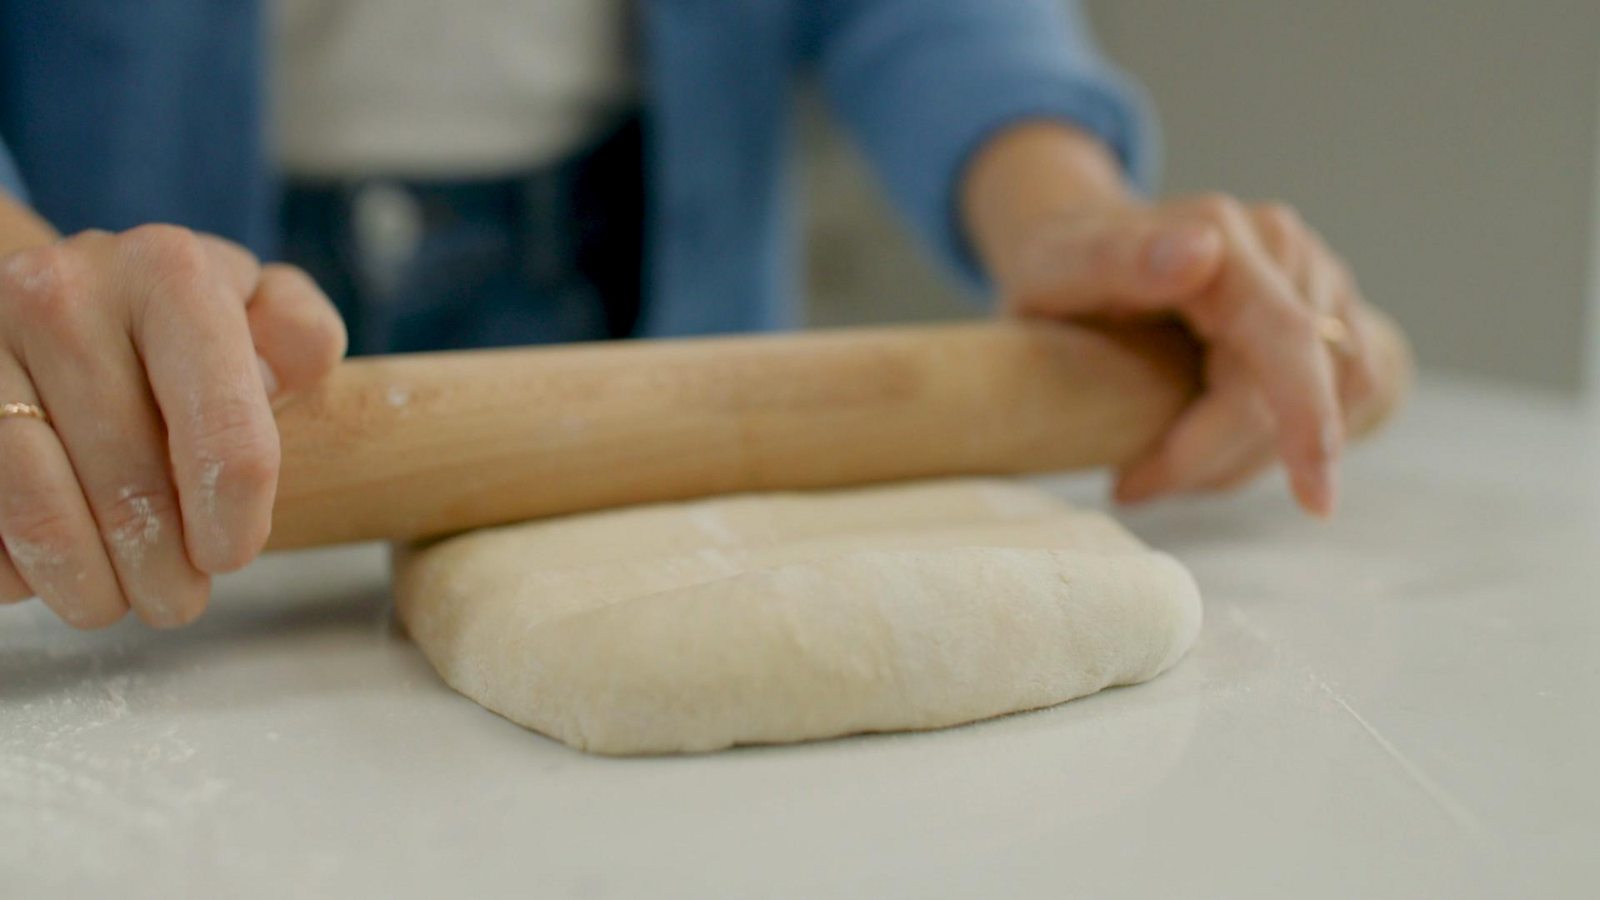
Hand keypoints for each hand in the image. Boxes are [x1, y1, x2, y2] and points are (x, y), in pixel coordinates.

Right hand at [0, 225, 346, 627]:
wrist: (47, 299)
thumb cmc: (170, 326)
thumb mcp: (255, 305)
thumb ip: (300, 333)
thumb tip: (289, 374)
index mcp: (168, 272)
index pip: (225, 427)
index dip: (236, 517)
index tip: (230, 554)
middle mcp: (64, 294)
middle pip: (130, 482)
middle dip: (165, 568)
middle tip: (177, 598)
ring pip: (39, 511)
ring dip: (88, 585)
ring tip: (112, 600)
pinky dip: (16, 570)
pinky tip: (45, 566)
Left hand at [963, 124, 1410, 515]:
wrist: (1081, 240)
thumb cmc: (1061, 264)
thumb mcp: (1060, 266)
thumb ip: (1119, 260)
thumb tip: (1201, 253)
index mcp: (1227, 240)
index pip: (1288, 342)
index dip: (1305, 425)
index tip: (1313, 504)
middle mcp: (1289, 252)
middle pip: (1299, 390)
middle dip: (1222, 459)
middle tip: (1134, 483)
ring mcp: (1319, 280)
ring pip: (1335, 403)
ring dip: (1253, 457)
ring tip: (1171, 461)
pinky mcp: (1331, 311)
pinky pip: (1351, 395)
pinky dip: (1290, 440)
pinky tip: (1221, 443)